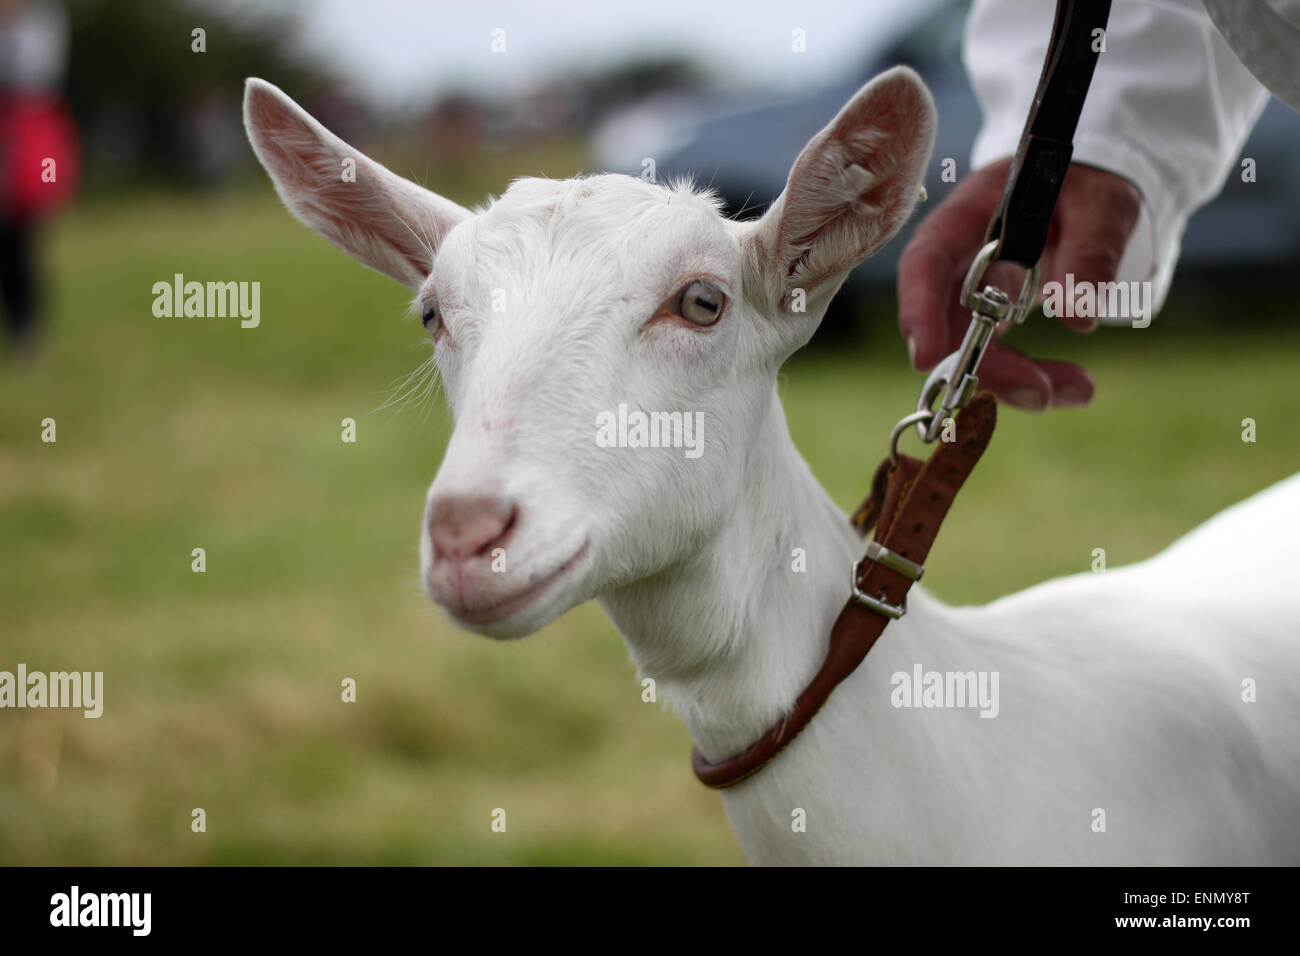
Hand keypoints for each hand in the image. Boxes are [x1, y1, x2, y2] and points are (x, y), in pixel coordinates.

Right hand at [897, 158, 1141, 409]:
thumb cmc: (1084, 185)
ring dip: (1015, 383)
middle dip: (986, 367)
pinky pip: (998, 359)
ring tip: (1080, 390)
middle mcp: (956, 264)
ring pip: (970, 353)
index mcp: (966, 219)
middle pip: (946, 325)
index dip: (919, 310)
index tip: (926, 358)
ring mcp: (970, 296)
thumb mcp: (1101, 203)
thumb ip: (1092, 251)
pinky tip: (1075, 388)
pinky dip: (1032, 379)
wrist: (1084, 191)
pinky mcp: (990, 319)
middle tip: (1041, 393)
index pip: (925, 263)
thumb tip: (1078, 319)